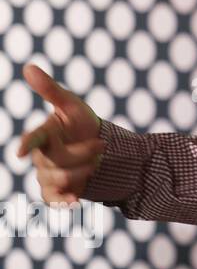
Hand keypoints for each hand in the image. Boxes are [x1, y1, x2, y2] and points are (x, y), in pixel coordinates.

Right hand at [16, 63, 104, 205]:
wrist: (98, 148)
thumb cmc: (80, 123)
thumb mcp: (72, 105)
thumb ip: (51, 90)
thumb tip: (28, 67)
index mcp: (44, 133)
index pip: (34, 138)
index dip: (28, 144)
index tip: (21, 152)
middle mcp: (40, 156)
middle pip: (58, 160)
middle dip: (85, 152)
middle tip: (102, 144)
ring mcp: (45, 174)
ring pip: (62, 179)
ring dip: (86, 169)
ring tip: (96, 161)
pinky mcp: (54, 191)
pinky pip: (54, 199)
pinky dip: (65, 201)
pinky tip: (74, 202)